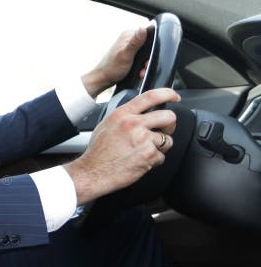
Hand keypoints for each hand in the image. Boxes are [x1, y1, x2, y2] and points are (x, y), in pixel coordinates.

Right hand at [64, 88, 180, 204]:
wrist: (93, 172)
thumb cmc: (98, 152)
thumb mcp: (106, 125)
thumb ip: (124, 117)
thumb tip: (139, 114)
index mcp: (122, 114)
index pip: (151, 96)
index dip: (168, 94)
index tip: (174, 97)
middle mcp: (133, 124)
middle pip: (168, 117)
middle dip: (169, 125)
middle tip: (164, 131)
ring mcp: (142, 140)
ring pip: (167, 140)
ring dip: (160, 147)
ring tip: (144, 151)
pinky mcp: (148, 155)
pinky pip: (161, 157)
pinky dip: (154, 161)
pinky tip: (140, 162)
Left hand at [82, 26, 148, 97]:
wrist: (102, 79)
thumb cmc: (111, 68)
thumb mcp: (125, 55)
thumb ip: (135, 43)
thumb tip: (142, 28)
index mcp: (128, 35)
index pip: (149, 34)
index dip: (153, 46)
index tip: (149, 58)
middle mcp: (129, 39)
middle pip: (149, 45)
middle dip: (149, 58)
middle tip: (144, 67)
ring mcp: (129, 47)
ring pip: (146, 54)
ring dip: (146, 64)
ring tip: (141, 72)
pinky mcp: (129, 55)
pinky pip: (141, 59)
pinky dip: (142, 66)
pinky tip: (139, 72)